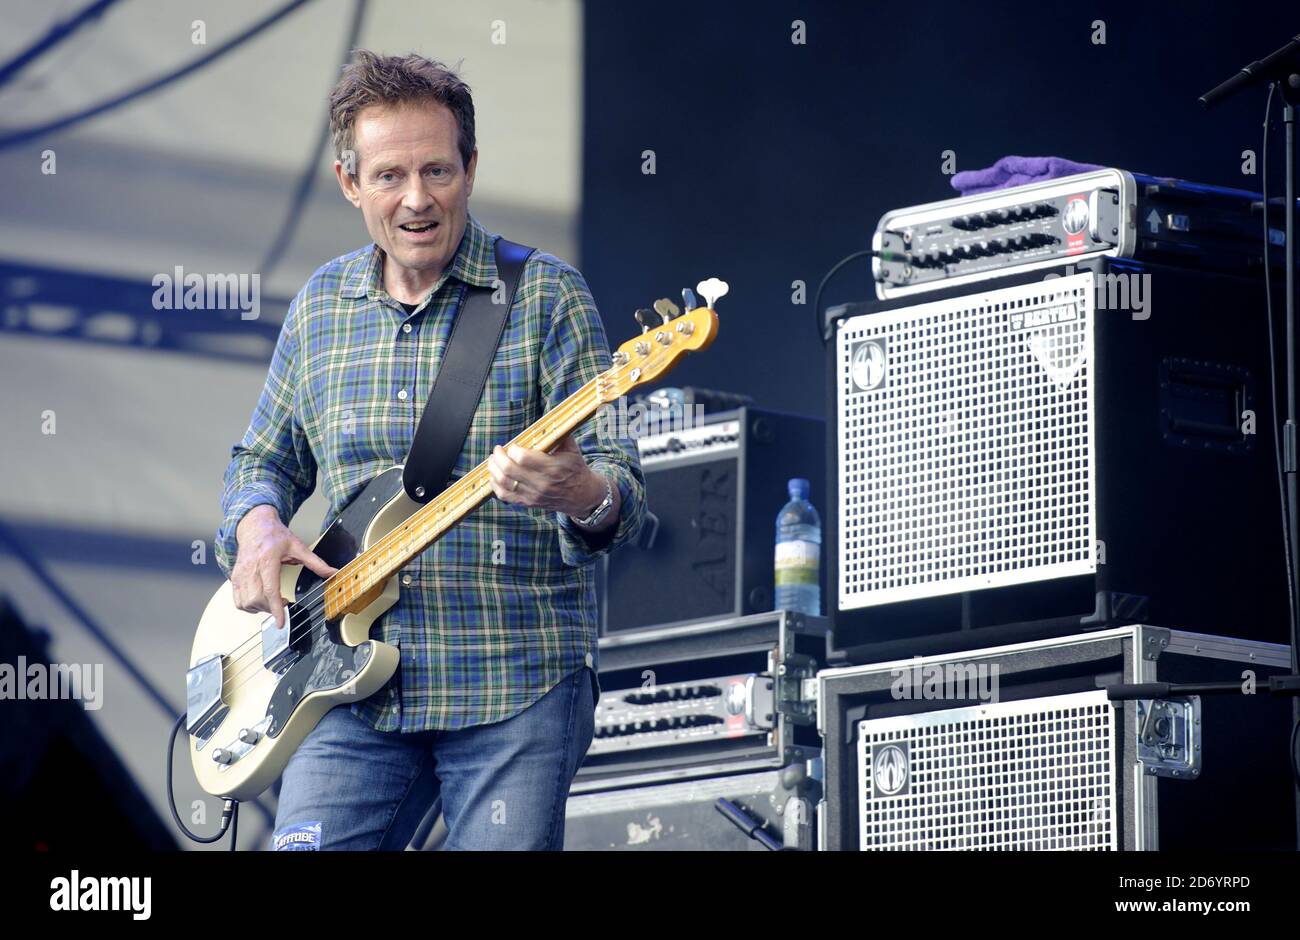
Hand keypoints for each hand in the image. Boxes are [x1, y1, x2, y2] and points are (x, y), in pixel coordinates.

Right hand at [230, 505, 338, 628]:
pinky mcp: (234, 578)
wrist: (254, 526)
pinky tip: (260, 600)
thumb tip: (332, 573)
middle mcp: (251, 569)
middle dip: (271, 608)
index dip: (276, 609)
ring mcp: (240, 574)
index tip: (281, 623)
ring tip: (272, 600)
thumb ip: (316, 563)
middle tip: (283, 602)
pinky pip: (238, 601)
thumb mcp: (298, 546)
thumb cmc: (274, 535)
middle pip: (258, 599)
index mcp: (267, 561)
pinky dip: (249, 606)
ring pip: (247, 603)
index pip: (270, 590)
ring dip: (261, 608)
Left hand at [487, 433, 604, 517]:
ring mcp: (533, 495)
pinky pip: (505, 496)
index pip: (522, 458)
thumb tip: (547, 417)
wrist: (582, 495)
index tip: (514, 445)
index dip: (513, 449)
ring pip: (504, 483)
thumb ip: (558, 432)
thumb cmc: (575, 468)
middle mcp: (541, 483)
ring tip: (493, 460)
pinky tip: (494, 476)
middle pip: (509, 470)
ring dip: (494, 469)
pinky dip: (495, 485)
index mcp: (552, 467)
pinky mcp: (528, 503)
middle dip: (499, 457)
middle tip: (498, 450)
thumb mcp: (571, 449)